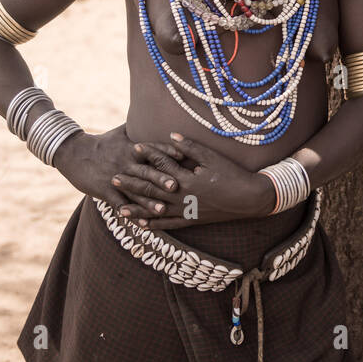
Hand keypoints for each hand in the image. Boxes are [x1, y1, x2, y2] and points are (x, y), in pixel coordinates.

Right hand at [51, 123, 184, 209]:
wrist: (73, 153)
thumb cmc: (102, 143)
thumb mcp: (121, 132)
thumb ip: (139, 127)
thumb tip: (155, 111)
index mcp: (132, 148)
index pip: (153, 149)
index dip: (168, 152)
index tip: (183, 155)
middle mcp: (126, 163)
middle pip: (145, 171)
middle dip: (160, 179)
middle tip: (176, 186)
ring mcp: (116, 178)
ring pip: (134, 191)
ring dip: (148, 202)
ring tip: (162, 210)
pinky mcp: (105, 191)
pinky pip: (119, 204)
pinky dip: (130, 214)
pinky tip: (141, 224)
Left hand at [113, 132, 272, 229]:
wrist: (249, 198)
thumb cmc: (232, 175)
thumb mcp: (213, 158)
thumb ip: (190, 147)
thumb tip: (171, 136)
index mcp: (186, 180)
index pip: (162, 165)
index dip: (148, 155)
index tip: (134, 147)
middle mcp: (182, 197)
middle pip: (152, 190)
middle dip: (132, 185)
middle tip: (113, 179)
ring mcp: (186, 211)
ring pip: (156, 211)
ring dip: (137, 209)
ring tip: (119, 209)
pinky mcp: (192, 220)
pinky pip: (169, 224)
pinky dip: (155, 225)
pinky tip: (142, 225)